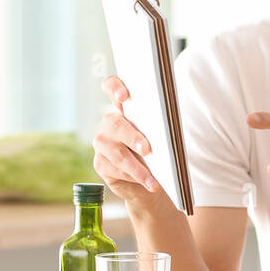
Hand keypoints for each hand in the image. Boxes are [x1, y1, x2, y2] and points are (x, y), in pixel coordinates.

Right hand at [92, 76, 165, 209]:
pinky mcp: (101, 163)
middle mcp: (110, 122)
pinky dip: (133, 177)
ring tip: (153, 179)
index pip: (111, 86)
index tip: (124, 97)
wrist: (151, 182)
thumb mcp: (162, 137)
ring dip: (136, 166)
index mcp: (126, 107)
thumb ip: (159, 126)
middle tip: (147, 149)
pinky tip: (147, 183)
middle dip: (132, 136)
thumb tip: (168, 127)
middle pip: (114, 122)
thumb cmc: (160, 153)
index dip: (114, 88)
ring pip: (115, 151)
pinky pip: (114, 169)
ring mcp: (102, 143)